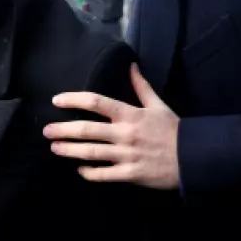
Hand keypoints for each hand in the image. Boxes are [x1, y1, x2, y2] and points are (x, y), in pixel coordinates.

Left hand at [44, 64, 180, 189]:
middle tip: (46, 131)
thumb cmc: (174, 130)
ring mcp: (126, 155)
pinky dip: (89, 173)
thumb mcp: (159, 105)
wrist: (194, 157)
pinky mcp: (130, 174)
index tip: (57, 100)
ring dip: (69, 150)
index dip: (74, 100)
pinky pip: (103, 175)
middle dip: (63, 130)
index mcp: (131, 114)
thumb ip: (141, 87)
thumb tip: (131, 66)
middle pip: (87, 130)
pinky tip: (80, 170)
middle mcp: (125, 134)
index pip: (96, 102)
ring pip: (91, 153)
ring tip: (54, 148)